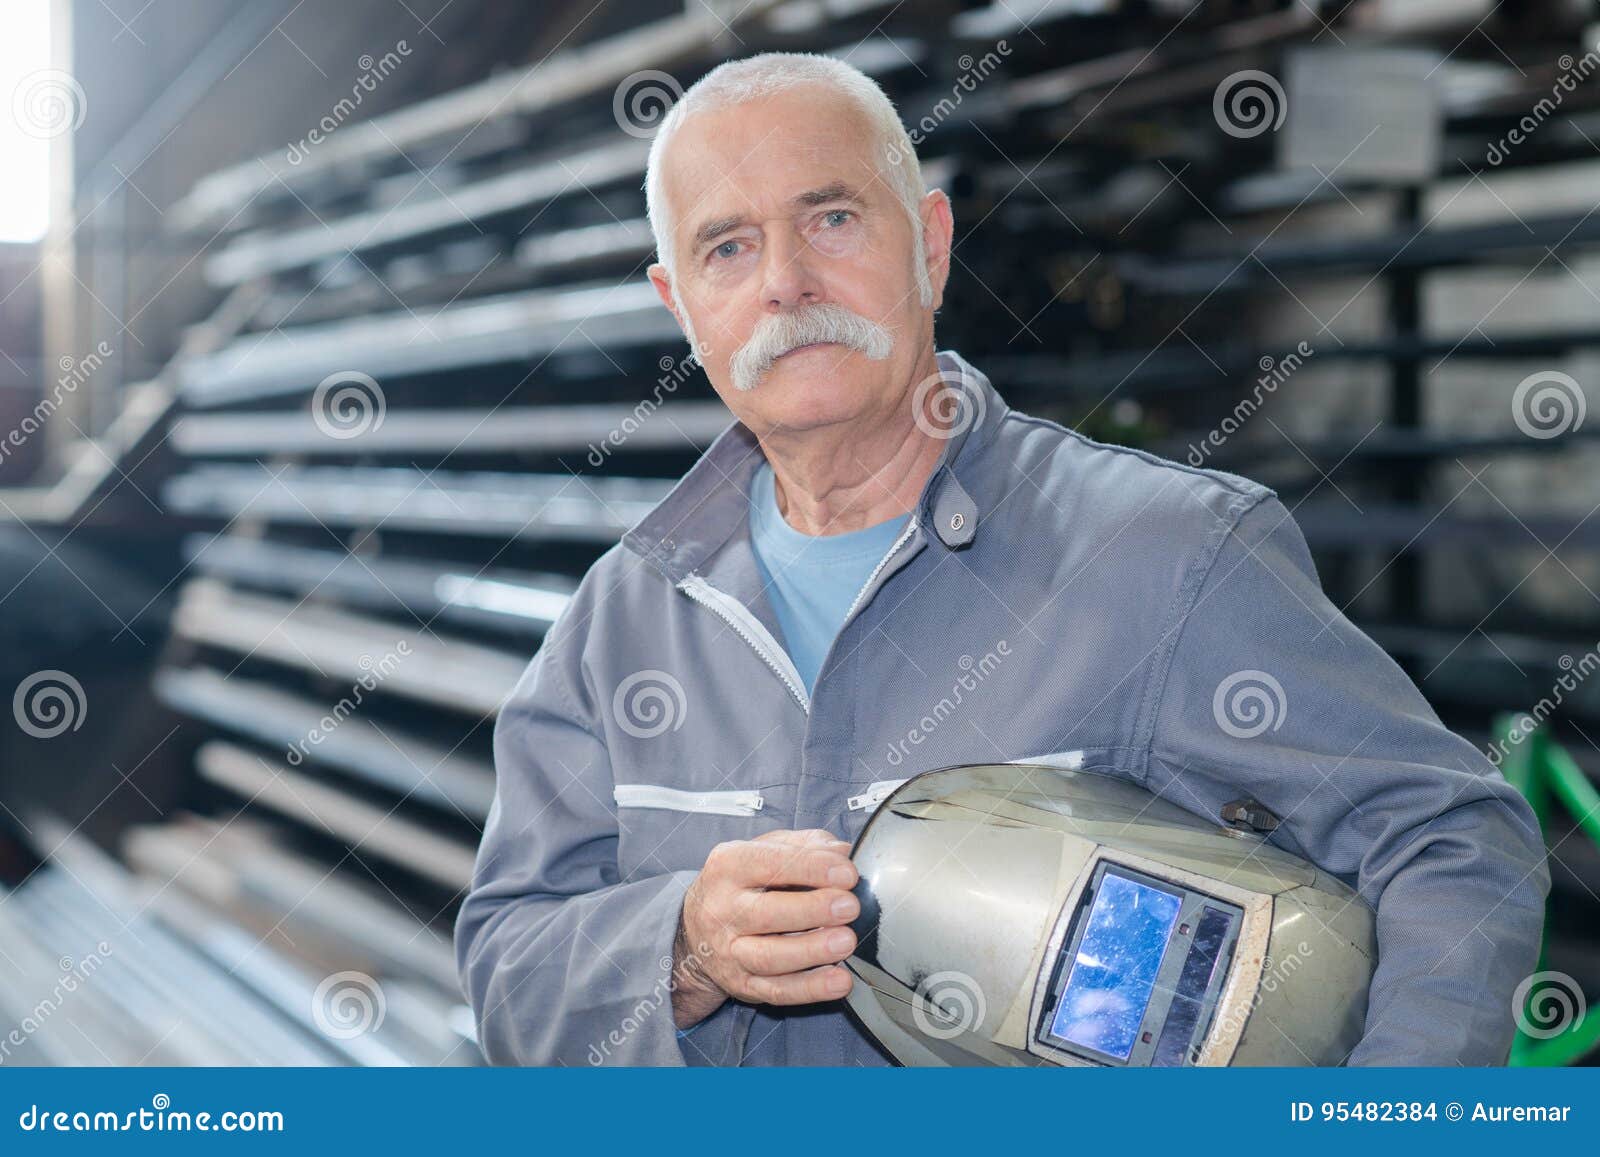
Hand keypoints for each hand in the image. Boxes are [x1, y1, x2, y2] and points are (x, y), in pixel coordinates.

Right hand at [671, 828, 859, 1029]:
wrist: (697, 931)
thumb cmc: (743, 883)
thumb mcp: (765, 850)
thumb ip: (805, 845)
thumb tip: (843, 853)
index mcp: (729, 866)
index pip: (769, 863)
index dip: (812, 868)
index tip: (848, 874)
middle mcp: (722, 909)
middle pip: (766, 913)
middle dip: (812, 909)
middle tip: (850, 907)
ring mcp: (730, 951)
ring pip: (768, 957)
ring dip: (811, 951)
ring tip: (846, 941)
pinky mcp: (741, 984)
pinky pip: (776, 991)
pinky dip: (810, 989)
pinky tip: (839, 981)